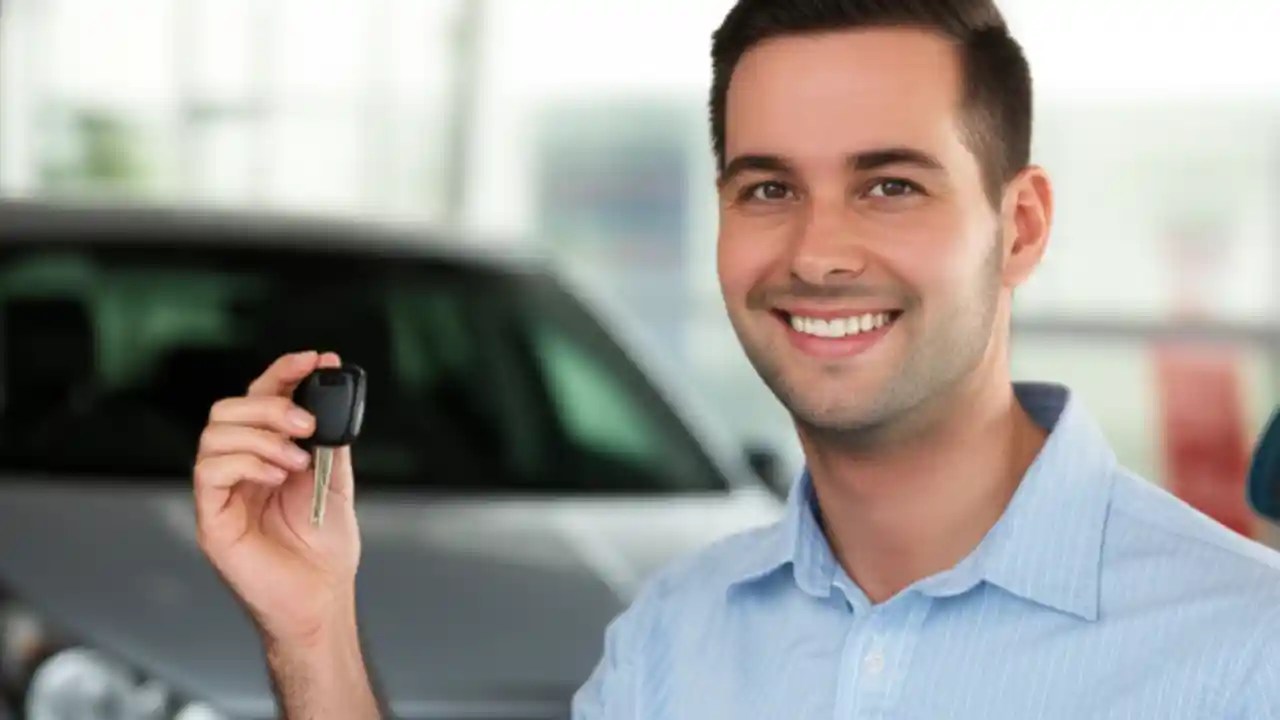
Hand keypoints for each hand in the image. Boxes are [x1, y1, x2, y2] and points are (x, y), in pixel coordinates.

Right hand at [193, 350, 360, 644]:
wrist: (322, 597)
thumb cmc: (325, 548)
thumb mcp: (336, 480)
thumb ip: (330, 440)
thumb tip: (333, 397)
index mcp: (267, 454)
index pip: (261, 398)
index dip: (283, 371)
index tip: (315, 359)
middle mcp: (239, 468)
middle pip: (229, 408)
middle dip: (271, 403)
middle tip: (306, 424)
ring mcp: (222, 492)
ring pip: (215, 433)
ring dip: (262, 436)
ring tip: (297, 460)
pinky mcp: (211, 518)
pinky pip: (208, 471)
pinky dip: (246, 462)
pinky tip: (275, 477)